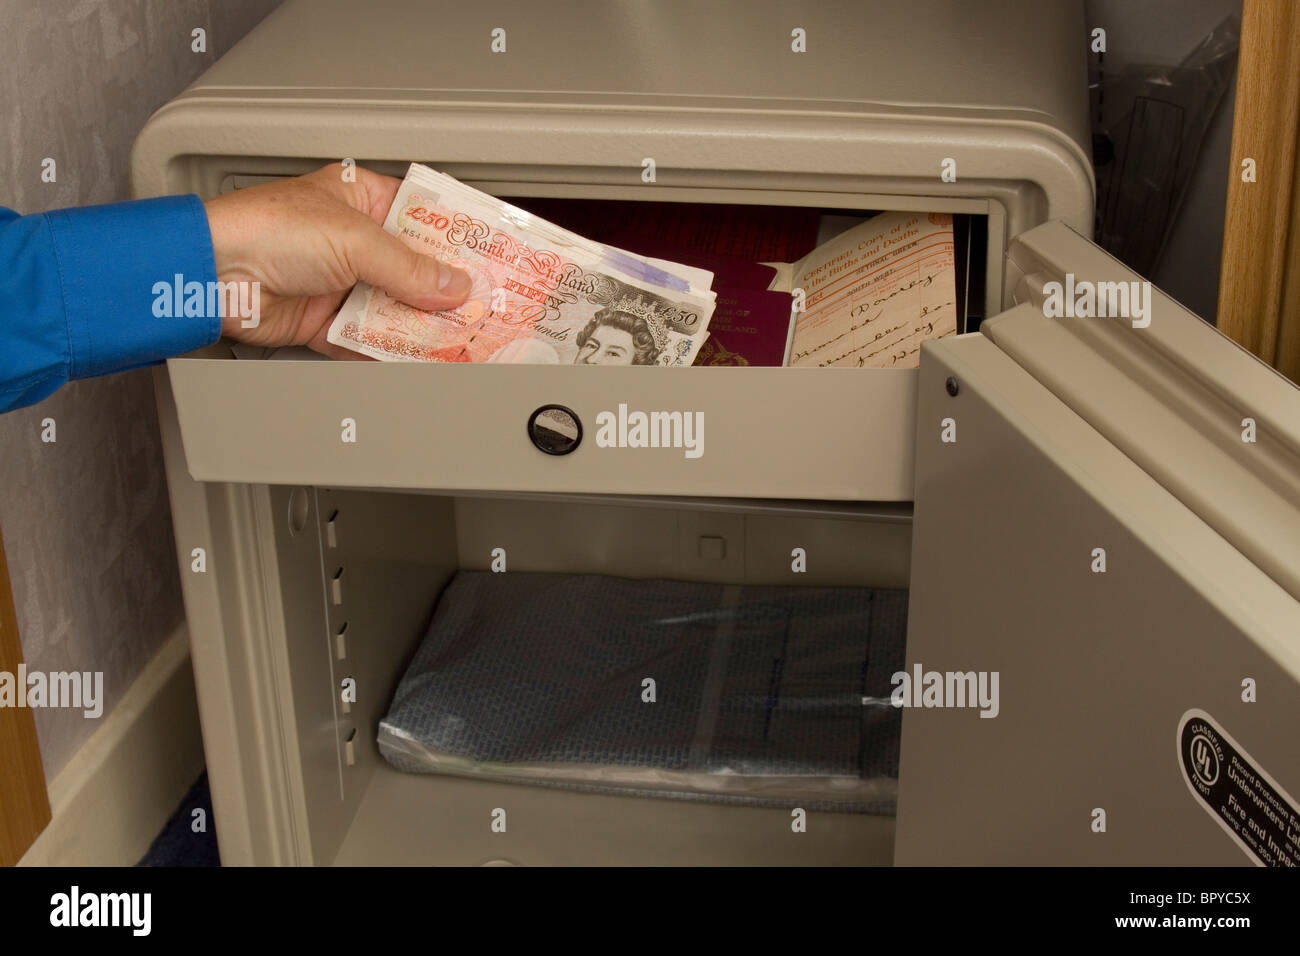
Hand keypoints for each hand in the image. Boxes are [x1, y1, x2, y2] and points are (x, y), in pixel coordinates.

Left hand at [202, 163, 469, 357]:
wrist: (208, 274)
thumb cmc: (264, 229)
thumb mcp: (354, 239)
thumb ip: (410, 267)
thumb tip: (454, 286)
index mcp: (360, 198)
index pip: (423, 215)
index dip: (457, 237)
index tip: (492, 256)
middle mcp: (352, 240)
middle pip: (415, 269)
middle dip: (447, 291)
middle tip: (486, 308)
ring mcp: (340, 282)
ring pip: (396, 307)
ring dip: (423, 324)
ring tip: (462, 338)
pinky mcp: (324, 322)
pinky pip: (369, 340)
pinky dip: (392, 352)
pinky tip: (419, 359)